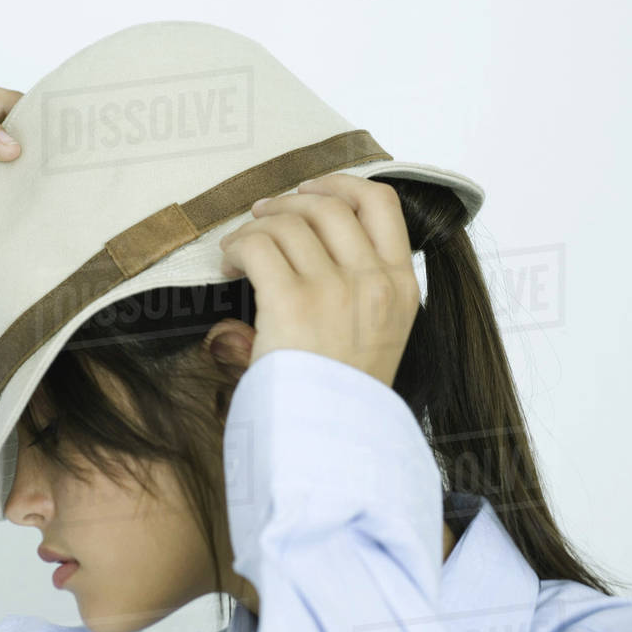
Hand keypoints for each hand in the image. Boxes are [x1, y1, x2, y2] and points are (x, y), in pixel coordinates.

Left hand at [218, 172, 420, 387]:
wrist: (332, 448)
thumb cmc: (342, 402)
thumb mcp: (370, 343)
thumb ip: (345, 297)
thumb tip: (287, 265)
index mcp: (402, 288)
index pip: (383, 204)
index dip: (342, 183)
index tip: (312, 189)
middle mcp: (374, 282)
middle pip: (330, 204)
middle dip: (290, 201)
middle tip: (263, 215)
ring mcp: (336, 290)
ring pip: (291, 220)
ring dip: (258, 223)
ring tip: (240, 247)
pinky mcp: (293, 302)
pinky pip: (259, 245)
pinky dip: (238, 245)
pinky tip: (230, 265)